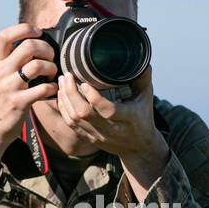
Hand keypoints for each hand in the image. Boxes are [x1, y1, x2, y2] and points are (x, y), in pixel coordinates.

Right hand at [0, 24, 57, 161]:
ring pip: (37, 65)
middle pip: (28, 46)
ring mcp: (10, 87)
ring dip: (51, 68)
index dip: (24, 28)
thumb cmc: (1, 101)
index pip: (5, 35)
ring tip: (52, 75)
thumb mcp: (0, 77)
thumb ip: (13, 61)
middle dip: (46, 49)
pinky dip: (52, 87)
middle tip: (50, 58)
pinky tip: (51, 90)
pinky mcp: (19, 102)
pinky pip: (43, 89)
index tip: (37, 32)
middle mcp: (1, 72)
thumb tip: (34, 45)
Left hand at [55, 67, 168, 198]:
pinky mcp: (90, 138)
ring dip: (65, 99)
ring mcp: (99, 135)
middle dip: (71, 93)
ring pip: (75, 119)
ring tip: (62, 82)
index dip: (93, 96)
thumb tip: (141, 59)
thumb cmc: (143, 117)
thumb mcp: (146, 98)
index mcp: (128, 118)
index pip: (107, 110)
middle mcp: (112, 129)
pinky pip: (71, 125)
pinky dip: (63, 109)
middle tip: (67, 76)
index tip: (84, 82)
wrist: (138, 147)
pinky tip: (62, 95)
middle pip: (84, 113)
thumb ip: (143, 78)